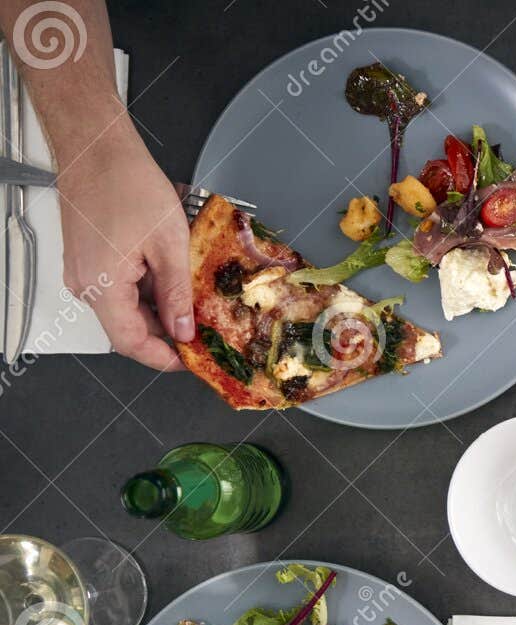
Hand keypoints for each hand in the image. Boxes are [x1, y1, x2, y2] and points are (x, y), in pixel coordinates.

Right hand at [55, 123, 191, 369]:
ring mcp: (83, 271)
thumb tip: (184, 330)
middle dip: (167, 334)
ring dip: (159, 310)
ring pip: (125, 308)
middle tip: (204, 333)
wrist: (95, 145)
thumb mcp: (169, 244)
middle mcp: (85, 284)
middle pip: (128, 328)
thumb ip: (177, 294)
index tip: (192, 360)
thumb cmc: (125, 182)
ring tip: (195, 303)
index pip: (131, 344)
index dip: (163, 358)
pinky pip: (118, 288)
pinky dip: (147, 291)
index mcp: (101, 286)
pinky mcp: (88, 258)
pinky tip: (173, 280)